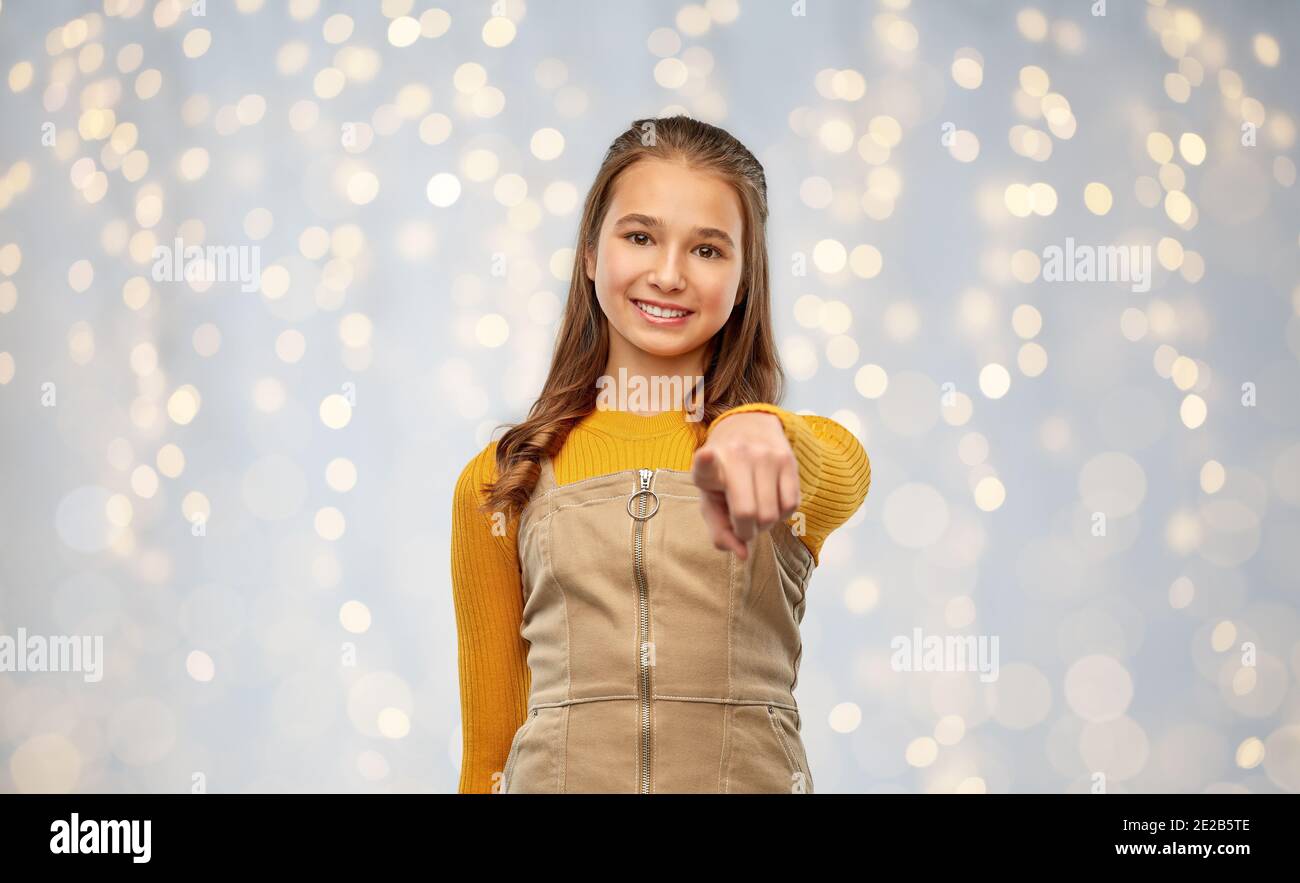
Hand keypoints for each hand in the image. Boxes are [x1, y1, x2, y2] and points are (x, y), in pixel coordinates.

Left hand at [692, 412, 800, 560]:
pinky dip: (782, 515)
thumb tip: (742, 554)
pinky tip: (772, 502)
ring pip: (772, 515)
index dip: (705, 462)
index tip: (705, 456)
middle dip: (746, 531)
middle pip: (748, 514)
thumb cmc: (724, 476)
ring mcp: (765, 456)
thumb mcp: (711, 501)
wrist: (748, 428)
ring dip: (765, 525)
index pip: (705, 464)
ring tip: (757, 511)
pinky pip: (791, 506)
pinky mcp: (787, 459)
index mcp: (708, 467)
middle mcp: (737, 456)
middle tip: (742, 523)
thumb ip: (720, 532)